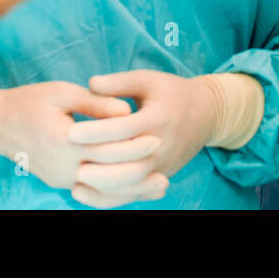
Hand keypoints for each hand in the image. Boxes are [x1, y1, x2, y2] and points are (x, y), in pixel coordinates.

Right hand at [0, 82, 160, 200]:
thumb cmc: (30, 101)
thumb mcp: (62, 92)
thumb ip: (95, 103)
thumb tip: (127, 111)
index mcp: (63, 139)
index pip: (107, 146)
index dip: (134, 142)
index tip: (158, 134)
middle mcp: (62, 165)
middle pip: (109, 173)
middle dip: (139, 168)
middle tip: (165, 160)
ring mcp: (60, 178)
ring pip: (103, 190)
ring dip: (132, 189)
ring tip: (160, 183)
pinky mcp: (60, 183)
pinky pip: (92, 192)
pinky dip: (115, 192)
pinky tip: (135, 188)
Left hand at [69, 70, 216, 184]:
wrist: (207, 114)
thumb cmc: (172, 92)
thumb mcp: (148, 79)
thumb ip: (120, 82)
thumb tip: (91, 83)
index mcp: (158, 118)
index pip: (126, 129)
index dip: (97, 131)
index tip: (71, 132)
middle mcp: (163, 145)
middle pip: (132, 165)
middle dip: (102, 169)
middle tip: (75, 167)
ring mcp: (164, 164)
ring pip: (135, 184)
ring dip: (106, 188)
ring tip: (77, 185)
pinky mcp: (162, 175)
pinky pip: (138, 193)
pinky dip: (114, 198)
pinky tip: (90, 195)